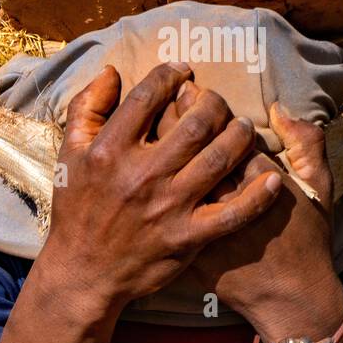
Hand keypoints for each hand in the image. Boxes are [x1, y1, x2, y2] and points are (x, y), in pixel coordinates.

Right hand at [41, 62, 282, 316]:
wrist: (83, 272)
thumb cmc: (77, 208)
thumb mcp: (69, 154)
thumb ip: (87, 108)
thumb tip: (111, 71)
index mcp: (109, 150)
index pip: (148, 98)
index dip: (170, 75)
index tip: (183, 71)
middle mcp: (141, 175)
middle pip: (195, 123)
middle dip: (213, 102)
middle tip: (217, 101)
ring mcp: (168, 207)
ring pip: (219, 159)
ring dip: (239, 136)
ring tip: (243, 128)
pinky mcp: (187, 238)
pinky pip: (233, 213)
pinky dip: (258, 195)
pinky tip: (273, 179)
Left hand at [157, 83, 342, 342]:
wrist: (287, 299)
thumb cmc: (307, 240)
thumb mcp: (319, 189)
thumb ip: (306, 143)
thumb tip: (280, 108)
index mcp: (253, 176)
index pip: (217, 126)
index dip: (197, 101)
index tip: (187, 85)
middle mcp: (220, 196)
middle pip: (184, 143)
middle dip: (169, 114)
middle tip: (158, 96)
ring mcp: (198, 222)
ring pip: (165, 170)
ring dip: (153, 142)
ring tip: (147, 121)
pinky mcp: (183, 243)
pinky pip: (159, 205)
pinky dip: (152, 183)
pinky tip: (145, 165)